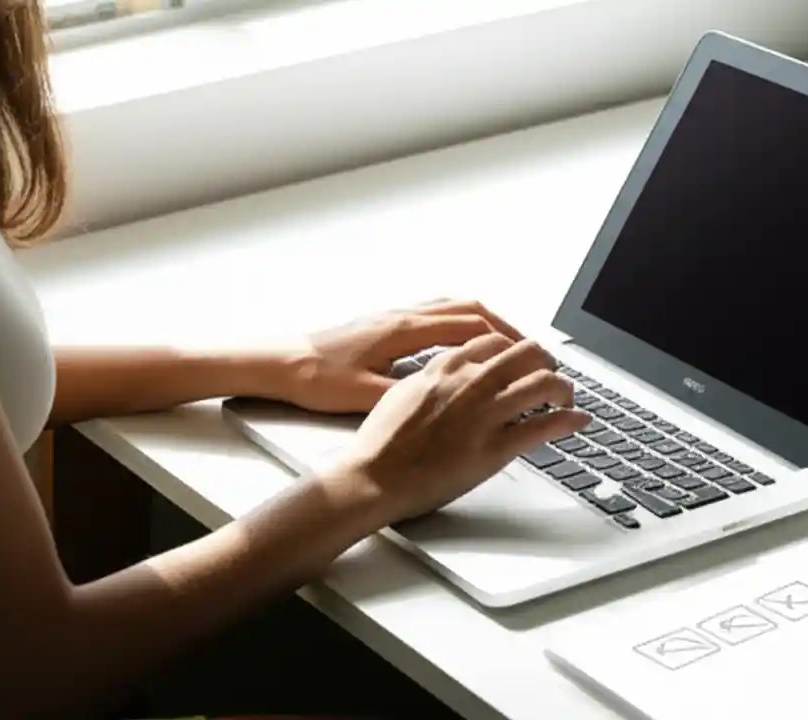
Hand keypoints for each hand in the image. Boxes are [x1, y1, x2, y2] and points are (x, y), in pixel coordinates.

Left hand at [277, 299, 523, 413]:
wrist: (278, 362)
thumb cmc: (316, 378)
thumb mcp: (365, 395)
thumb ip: (408, 394)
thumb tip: (447, 400)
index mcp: (404, 330)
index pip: (470, 324)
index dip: (505, 339)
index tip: (528, 355)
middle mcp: (403, 315)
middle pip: (469, 308)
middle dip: (504, 327)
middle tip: (529, 349)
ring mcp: (394, 316)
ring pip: (453, 306)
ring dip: (484, 320)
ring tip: (506, 342)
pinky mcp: (385, 323)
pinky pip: (436, 312)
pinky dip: (461, 321)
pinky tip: (465, 341)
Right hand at [333, 334, 590, 521]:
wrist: (371, 477)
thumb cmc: (380, 443)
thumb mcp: (402, 392)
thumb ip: (431, 378)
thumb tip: (449, 373)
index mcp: (446, 367)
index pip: (494, 341)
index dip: (516, 349)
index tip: (524, 360)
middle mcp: (469, 383)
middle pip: (527, 353)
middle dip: (547, 361)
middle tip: (553, 374)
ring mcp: (484, 414)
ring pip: (543, 383)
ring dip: (564, 388)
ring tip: (567, 397)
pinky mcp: (494, 447)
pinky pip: (545, 425)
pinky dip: (570, 420)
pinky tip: (578, 421)